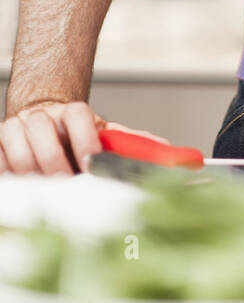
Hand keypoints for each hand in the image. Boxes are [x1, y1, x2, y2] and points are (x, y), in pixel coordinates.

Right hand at [0, 101, 169, 175]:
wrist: (46, 124)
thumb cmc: (77, 136)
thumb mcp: (105, 135)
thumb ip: (131, 143)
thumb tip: (169, 153)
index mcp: (71, 111)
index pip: (77, 115)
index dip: (85, 139)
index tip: (92, 164)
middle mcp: (42, 115)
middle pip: (42, 129)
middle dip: (55, 161)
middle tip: (66, 185)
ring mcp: (16, 127)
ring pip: (16, 144)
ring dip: (30, 170)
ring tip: (45, 191)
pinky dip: (8, 175)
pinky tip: (22, 189)